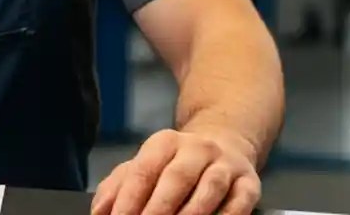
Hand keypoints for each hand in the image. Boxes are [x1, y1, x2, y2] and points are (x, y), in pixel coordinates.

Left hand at [91, 128, 260, 214]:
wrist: (225, 144)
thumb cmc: (175, 163)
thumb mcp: (144, 165)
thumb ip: (117, 187)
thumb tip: (99, 212)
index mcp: (164, 142)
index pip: (143, 171)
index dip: (129, 199)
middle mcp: (196, 149)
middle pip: (175, 179)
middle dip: (158, 209)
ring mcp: (225, 165)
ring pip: (210, 189)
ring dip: (191, 214)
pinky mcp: (250, 183)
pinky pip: (239, 203)